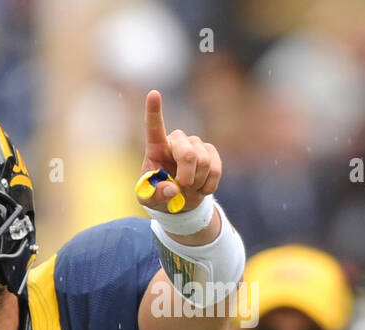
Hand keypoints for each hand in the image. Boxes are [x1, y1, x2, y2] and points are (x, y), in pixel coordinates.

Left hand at [138, 90, 221, 213]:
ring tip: (188, 187)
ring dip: (196, 182)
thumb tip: (172, 189)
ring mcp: (195, 145)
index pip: (154, 127)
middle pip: (188, 153)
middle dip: (187, 174)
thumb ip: (156, 195)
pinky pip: (215, 169)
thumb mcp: (148, 199)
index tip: (153, 93)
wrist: (178, 199)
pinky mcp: (211, 152)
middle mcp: (176, 141)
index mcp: (156, 148)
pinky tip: (200, 188)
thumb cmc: (158, 194)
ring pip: (203, 162)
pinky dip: (207, 185)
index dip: (154, 111)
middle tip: (182, 186)